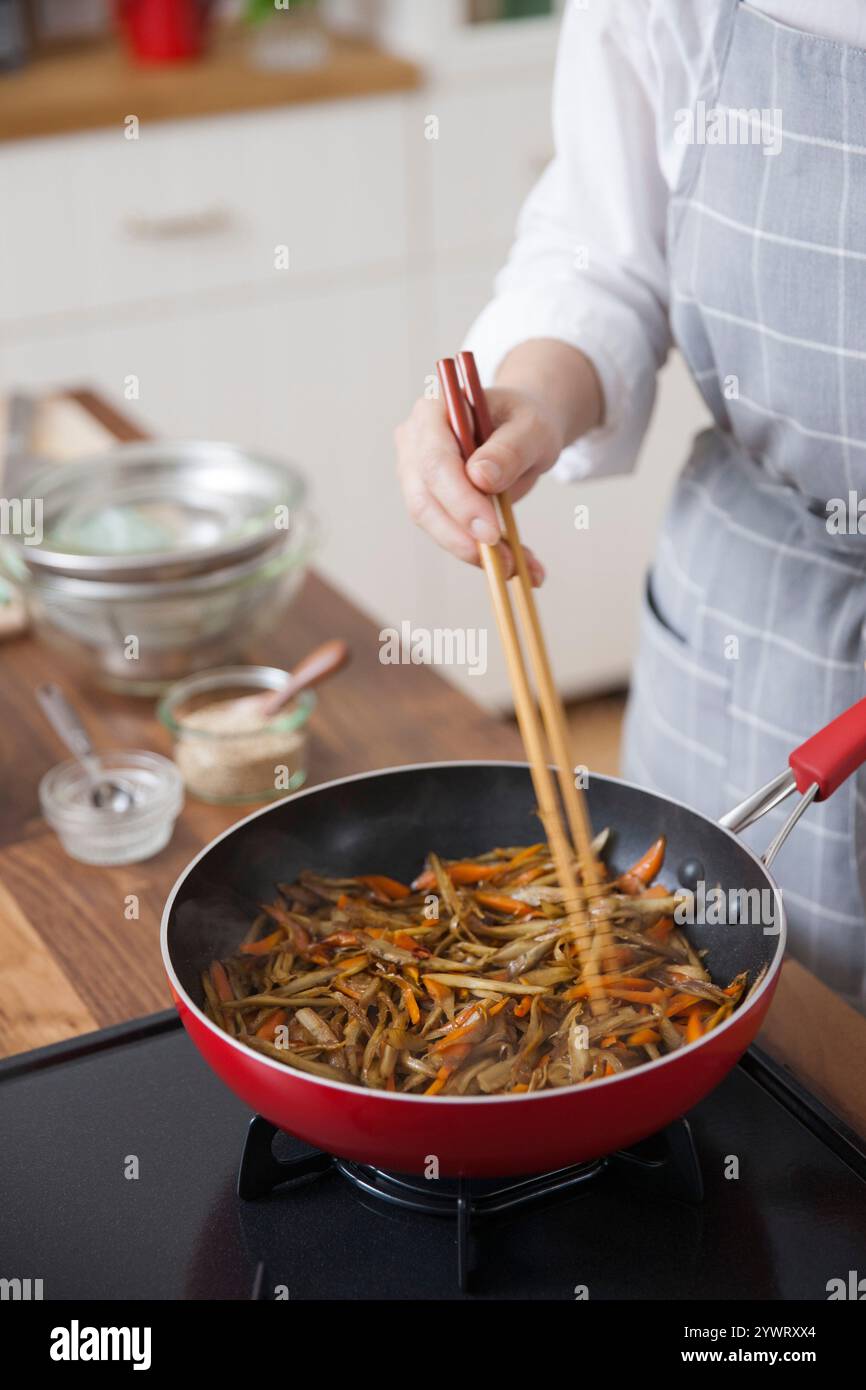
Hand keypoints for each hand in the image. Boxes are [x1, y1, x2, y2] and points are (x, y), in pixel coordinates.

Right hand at [394, 385, 561, 584]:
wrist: (522, 433)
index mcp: (434, 412)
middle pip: (423, 498)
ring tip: (515, 566)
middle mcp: (415, 442)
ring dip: (471, 551)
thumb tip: (480, 477)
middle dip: (461, 536)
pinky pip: (447, 533)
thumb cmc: (525, 423)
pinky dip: (479, 553)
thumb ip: (510, 449)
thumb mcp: (532, 428)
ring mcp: (415, 473)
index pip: (435, 461)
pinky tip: (514, 564)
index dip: (459, 501)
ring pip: (431, 522)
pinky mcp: (428, 500)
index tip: (490, 532)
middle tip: (504, 562)